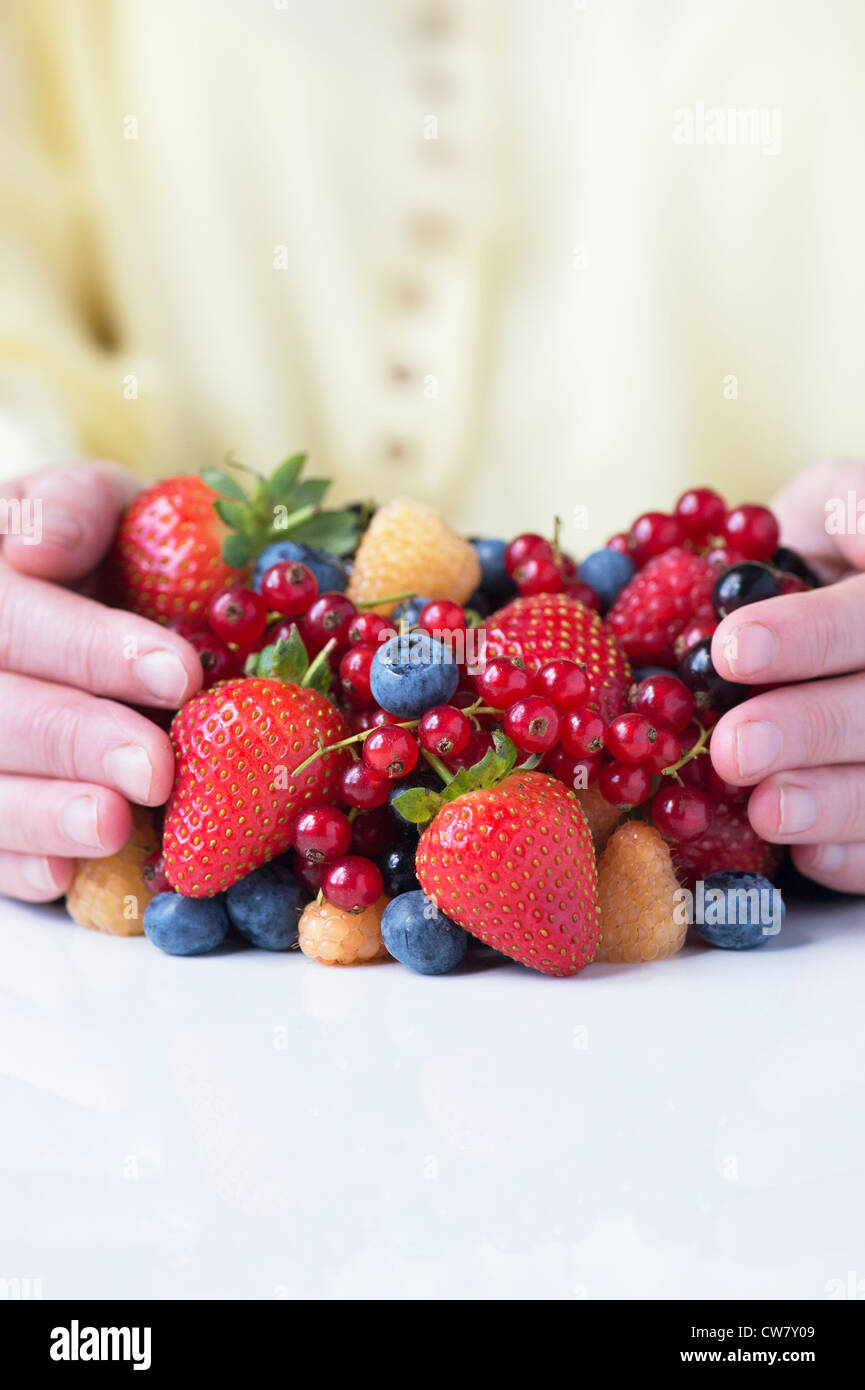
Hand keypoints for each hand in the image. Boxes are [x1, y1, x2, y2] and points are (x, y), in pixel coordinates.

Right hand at [0, 463, 200, 901]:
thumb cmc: (104, 550)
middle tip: (156, 769)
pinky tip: (58, 878)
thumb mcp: (102, 507)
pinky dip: (9, 864)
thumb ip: (76, 509)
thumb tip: (37, 551)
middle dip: (73, 738)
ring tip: (110, 826)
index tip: (181, 675)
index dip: (90, 648)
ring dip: (37, 812)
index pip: (14, 615)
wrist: (76, 596)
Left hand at [710, 459, 864, 893]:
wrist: (847, 593)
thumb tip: (756, 575)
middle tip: (734, 746)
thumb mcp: (834, 505)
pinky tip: (808, 855)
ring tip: (765, 808)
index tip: (731, 648)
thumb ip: (831, 515)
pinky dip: (858, 855)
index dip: (813, 634)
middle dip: (815, 726)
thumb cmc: (832, 548)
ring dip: (837, 800)